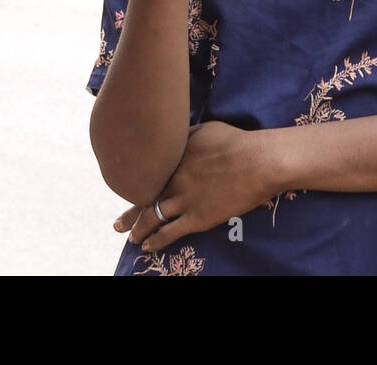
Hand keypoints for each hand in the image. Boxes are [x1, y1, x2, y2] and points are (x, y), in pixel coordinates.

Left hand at [113, 121, 275, 252]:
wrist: (259, 161)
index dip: (135, 187)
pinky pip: (169, 233)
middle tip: (117, 224)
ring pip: (152, 218)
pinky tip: (149, 247)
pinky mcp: (197, 218)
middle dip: (129, 215)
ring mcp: (184, 200)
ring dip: (139, 230)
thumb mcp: (206, 128)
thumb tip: (176, 134)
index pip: (148, 175)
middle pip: (144, 199)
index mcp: (174, 158)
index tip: (128, 193)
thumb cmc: (237, 142)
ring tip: (132, 238)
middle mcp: (173, 180)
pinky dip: (156, 242)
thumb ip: (187, 133)